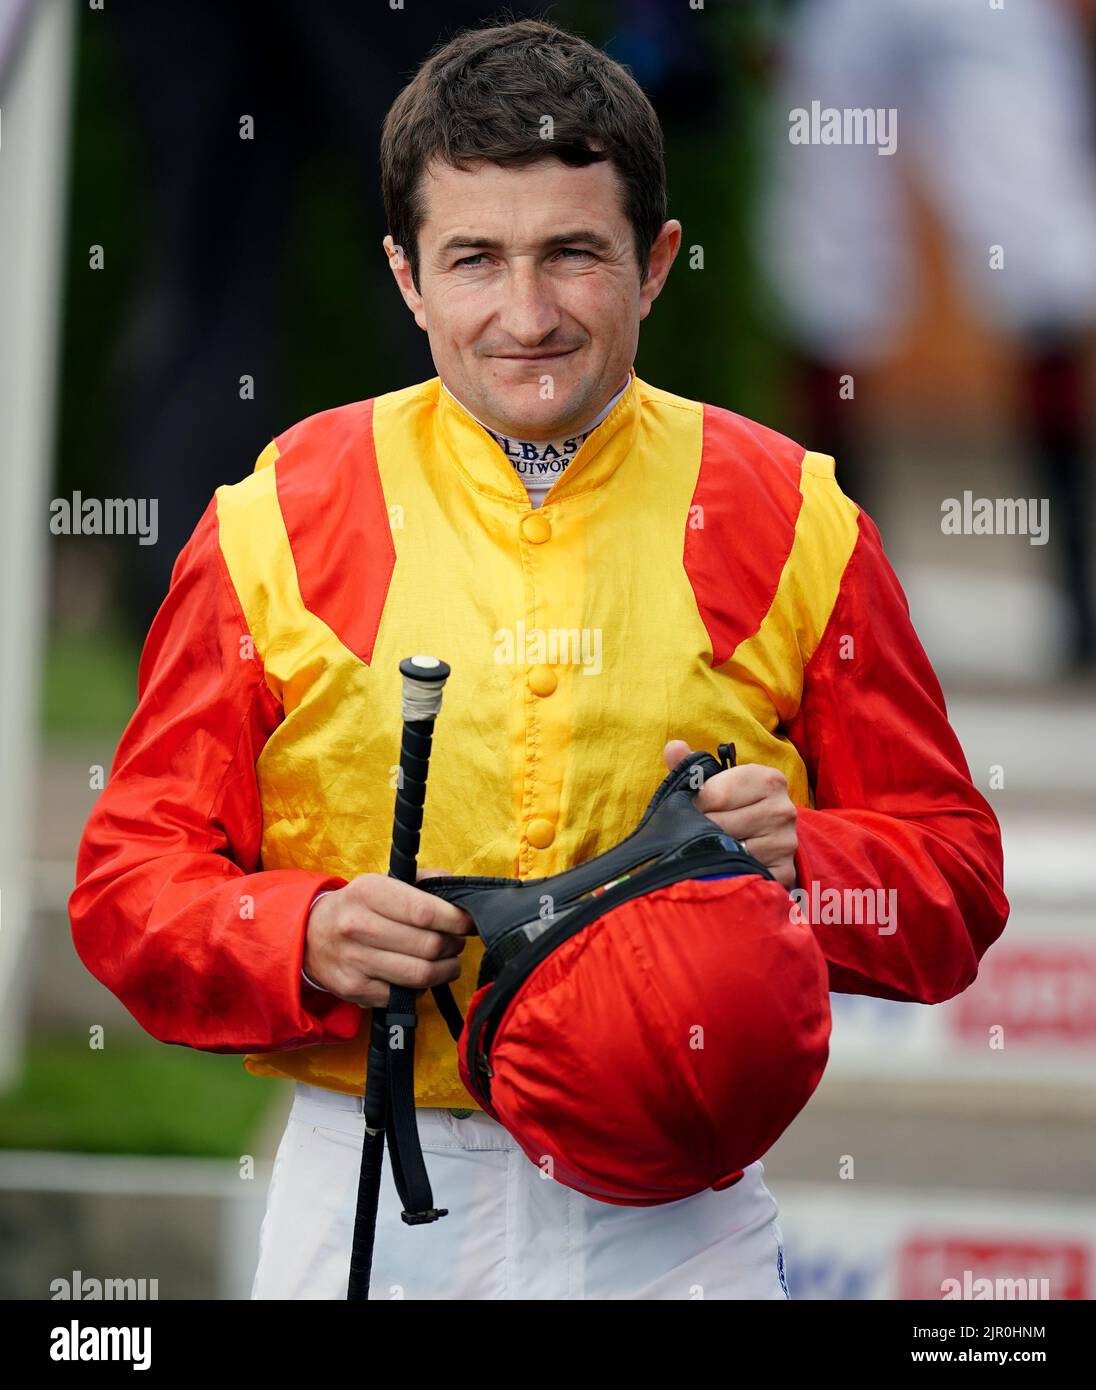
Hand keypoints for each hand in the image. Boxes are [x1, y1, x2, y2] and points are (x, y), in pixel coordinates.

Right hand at [303, 870, 471, 1006]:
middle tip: (456, 941)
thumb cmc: (358, 907)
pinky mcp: (355, 989)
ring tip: (447, 960)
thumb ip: (422, 881)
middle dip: (453, 945)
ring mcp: (355, 960)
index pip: (425, 911)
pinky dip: (421, 988)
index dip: (456, 920)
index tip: (468, 922)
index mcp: (369, 892)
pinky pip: (404, 994)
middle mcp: (358, 925)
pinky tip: (420, 975)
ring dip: (445, 969)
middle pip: (428, 945)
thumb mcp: (383, 882)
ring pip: (421, 974)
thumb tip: (456, 887)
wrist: (310, 935)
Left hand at [664, 740, 798, 889]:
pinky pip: (743, 872)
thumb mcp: (719, 783)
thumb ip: (694, 767)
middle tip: (702, 831)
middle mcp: (782, 809)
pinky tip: (729, 864)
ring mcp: (785, 842)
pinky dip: (729, 871)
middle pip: (719, 823)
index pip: (715, 794)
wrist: (772, 838)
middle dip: (702, 829)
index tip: (697, 808)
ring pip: (729, 850)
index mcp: (768, 779)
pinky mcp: (783, 871)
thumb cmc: (738, 806)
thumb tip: (673, 747)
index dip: (697, 804)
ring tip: (715, 846)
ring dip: (714, 851)